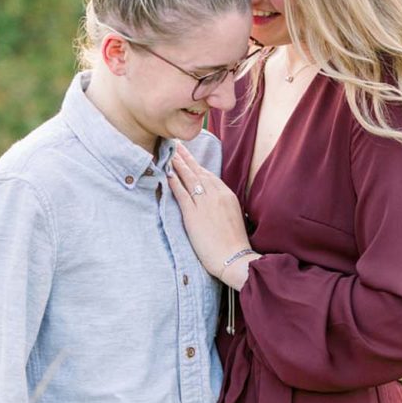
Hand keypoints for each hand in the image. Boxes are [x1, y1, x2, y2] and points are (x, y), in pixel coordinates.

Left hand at [168, 144, 257, 283]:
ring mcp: (204, 204)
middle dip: (185, 157)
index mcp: (226, 195)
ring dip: (177, 164)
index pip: (208, 175)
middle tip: (175, 144)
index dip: (196, 164)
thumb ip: (223, 205)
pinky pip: (181, 194)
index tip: (189, 155)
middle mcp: (215, 195)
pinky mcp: (193, 215)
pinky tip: (166, 173)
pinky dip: (173, 182)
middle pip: (197, 171)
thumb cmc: (234, 243)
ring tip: (168, 152)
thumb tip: (216, 202)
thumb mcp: (233, 217)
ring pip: (188, 178)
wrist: (235, 258)